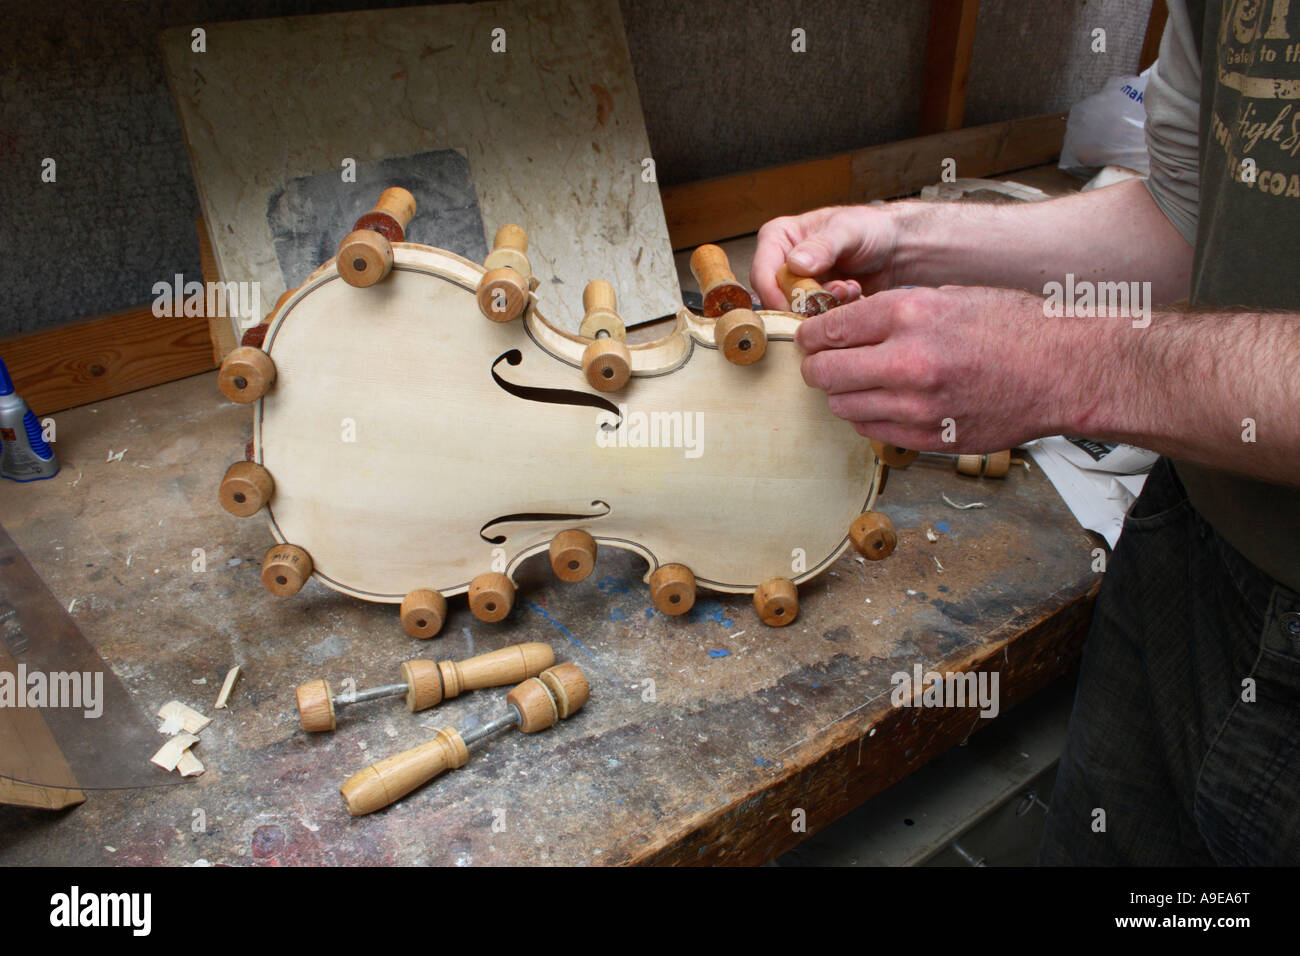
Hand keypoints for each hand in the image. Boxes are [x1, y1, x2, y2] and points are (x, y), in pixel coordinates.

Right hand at [750, 205, 900, 310]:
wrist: (894, 247)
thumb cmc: (870, 228)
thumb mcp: (847, 231)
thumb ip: (823, 247)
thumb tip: (796, 264)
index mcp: (778, 238)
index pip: (762, 274)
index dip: (775, 295)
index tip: (798, 307)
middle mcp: (781, 262)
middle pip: (776, 297)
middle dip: (806, 302)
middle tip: (837, 292)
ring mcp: (797, 284)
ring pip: (795, 310)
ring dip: (823, 307)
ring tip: (849, 288)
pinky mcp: (813, 301)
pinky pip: (813, 317)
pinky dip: (833, 311)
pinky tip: (852, 293)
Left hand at [797, 285, 1071, 451]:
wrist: (1063, 369)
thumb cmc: (1012, 327)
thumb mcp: (946, 297)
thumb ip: (890, 313)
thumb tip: (842, 326)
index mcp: (909, 314)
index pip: (828, 330)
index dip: (811, 335)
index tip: (810, 338)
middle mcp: (908, 362)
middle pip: (824, 374)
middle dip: (817, 367)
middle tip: (824, 363)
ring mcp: (918, 406)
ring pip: (843, 408)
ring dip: (843, 395)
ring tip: (862, 382)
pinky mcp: (930, 438)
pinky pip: (872, 431)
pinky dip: (869, 417)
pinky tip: (887, 401)